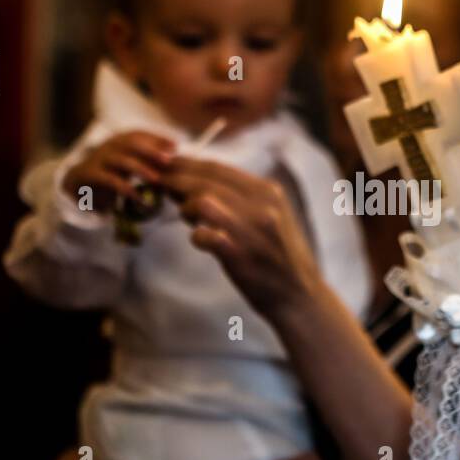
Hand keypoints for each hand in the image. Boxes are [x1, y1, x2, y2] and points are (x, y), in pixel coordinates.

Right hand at [61, 131, 175, 211]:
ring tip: (156, 179)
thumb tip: (175, 150)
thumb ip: (147, 156)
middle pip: (131, 144)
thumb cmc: (111, 170)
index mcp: (119, 139)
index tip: (176, 145)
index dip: (157, 138)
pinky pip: (109, 180)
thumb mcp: (130, 161)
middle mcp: (109, 146)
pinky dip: (124, 188)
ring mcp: (99, 159)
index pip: (139, 134)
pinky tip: (138, 196)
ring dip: (140, 168)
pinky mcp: (91, 174)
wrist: (79, 181)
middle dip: (151, 151)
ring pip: (121, 160)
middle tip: (168, 160)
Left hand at [160, 157, 323, 317]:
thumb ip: (242, 197)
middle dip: (176, 179)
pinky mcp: (240, 254)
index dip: (187, 164)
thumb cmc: (279, 255)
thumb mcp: (271, 215)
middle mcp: (262, 205)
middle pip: (206, 180)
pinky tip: (199, 240)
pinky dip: (196, 236)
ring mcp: (251, 229)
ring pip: (203, 201)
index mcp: (268, 191)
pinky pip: (204, 235)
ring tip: (185, 215)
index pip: (218, 168)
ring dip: (186, 206)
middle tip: (159, 183)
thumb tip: (200, 181)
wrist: (300, 294)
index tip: (167, 166)